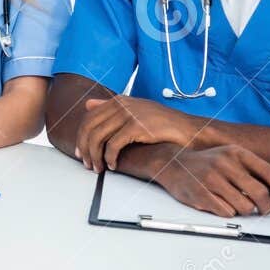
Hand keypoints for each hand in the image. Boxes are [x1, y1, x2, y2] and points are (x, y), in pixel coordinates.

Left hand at [75, 94, 207, 170]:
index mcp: (118, 100)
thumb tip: (88, 104)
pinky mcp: (136, 127)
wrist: (189, 130)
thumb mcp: (135, 110)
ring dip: (95, 156)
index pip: (88, 118)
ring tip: (97, 168)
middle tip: (87, 164)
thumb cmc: (163, 124)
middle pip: (89, 128)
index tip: (80, 153)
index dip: (81, 137)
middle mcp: (121, 104)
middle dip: (84, 148)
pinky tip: (112, 166)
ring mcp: (128, 114)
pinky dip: (109, 158)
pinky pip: (113, 145)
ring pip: (98, 138)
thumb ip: (111, 107)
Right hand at [149, 145, 269, 217]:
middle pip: (260, 195)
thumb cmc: (207, 164)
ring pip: (245, 207)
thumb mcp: (230, 158)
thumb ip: (253, 172)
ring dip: (245, 211)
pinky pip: (227, 212)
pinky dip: (228, 212)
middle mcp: (225, 163)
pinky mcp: (201, 194)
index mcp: (237, 153)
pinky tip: (220, 203)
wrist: (172, 163)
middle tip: (263, 210)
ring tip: (236, 203)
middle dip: (266, 208)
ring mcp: (212, 179)